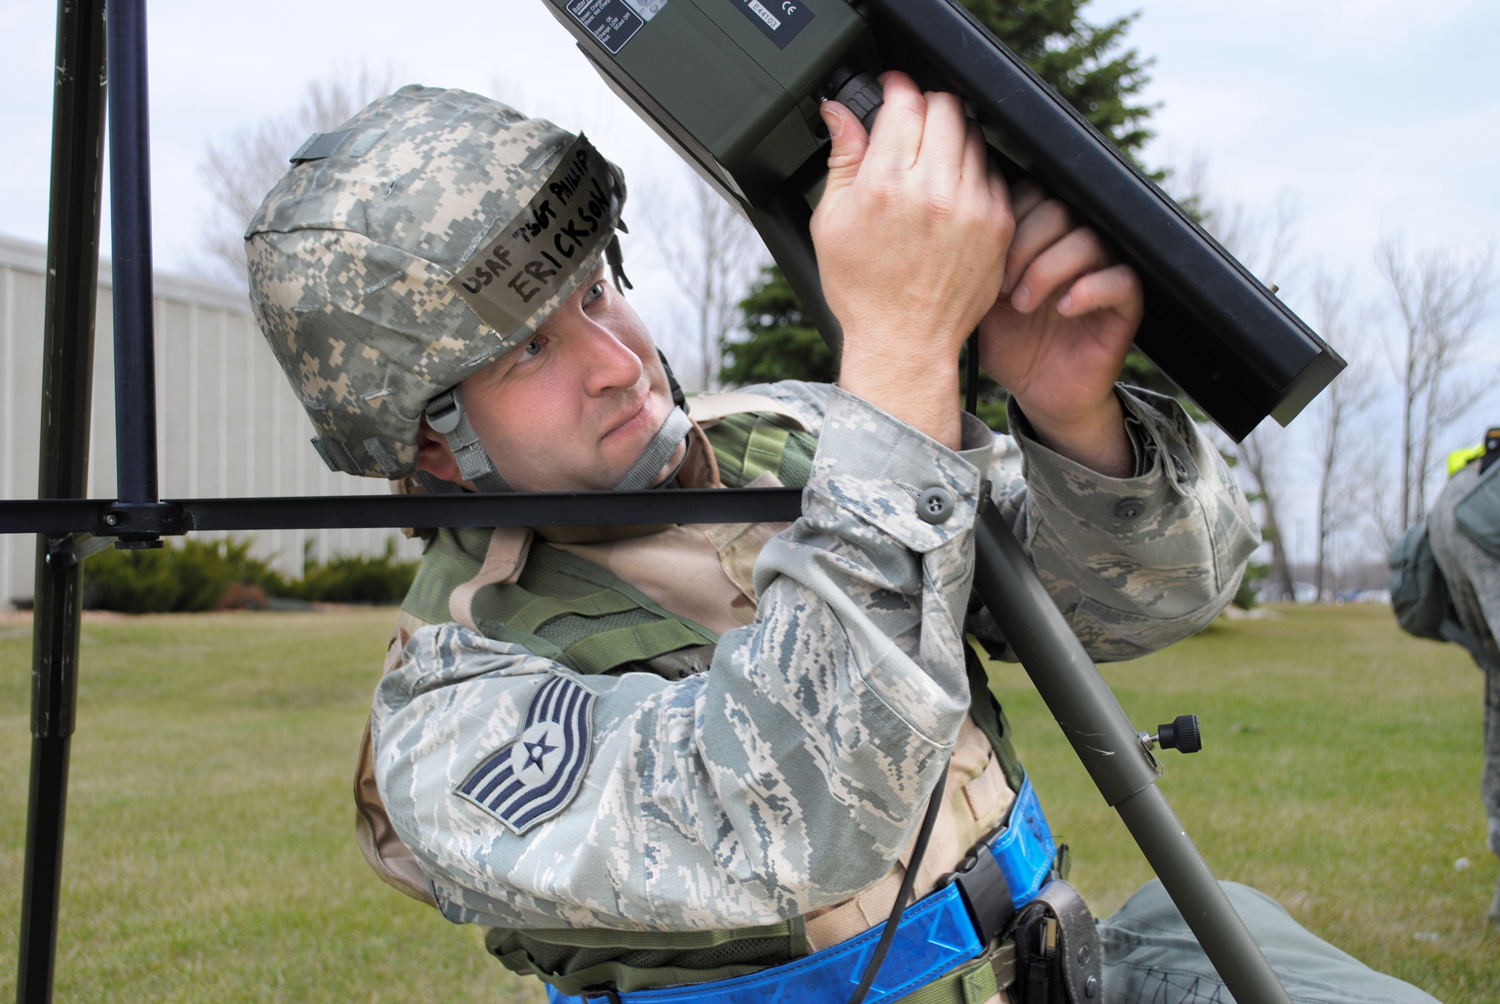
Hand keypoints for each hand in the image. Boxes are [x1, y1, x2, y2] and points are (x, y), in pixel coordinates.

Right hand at [812, 72, 1013, 449]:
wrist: (905, 342)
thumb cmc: (864, 291)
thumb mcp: (831, 223)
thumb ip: (842, 159)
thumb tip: (840, 112)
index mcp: (884, 185)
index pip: (904, 103)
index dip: (896, 89)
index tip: (891, 93)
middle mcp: (932, 190)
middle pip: (945, 106)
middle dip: (926, 107)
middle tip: (912, 125)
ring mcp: (971, 206)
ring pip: (972, 134)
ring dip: (952, 136)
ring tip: (930, 164)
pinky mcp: (998, 223)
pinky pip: (992, 171)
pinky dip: (973, 171)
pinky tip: (952, 194)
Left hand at [977, 180, 1142, 476]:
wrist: (1039, 392)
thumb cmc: (1007, 344)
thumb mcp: (978, 299)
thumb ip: (970, 261)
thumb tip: (944, 229)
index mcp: (1041, 237)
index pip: (1033, 196)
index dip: (1007, 220)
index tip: (981, 259)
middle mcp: (1074, 247)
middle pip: (1060, 210)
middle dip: (1024, 245)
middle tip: (1001, 285)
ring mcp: (1103, 272)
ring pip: (1089, 240)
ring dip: (1048, 269)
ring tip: (1023, 303)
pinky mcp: (1126, 305)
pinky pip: (1121, 280)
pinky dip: (1089, 290)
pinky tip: (1063, 310)